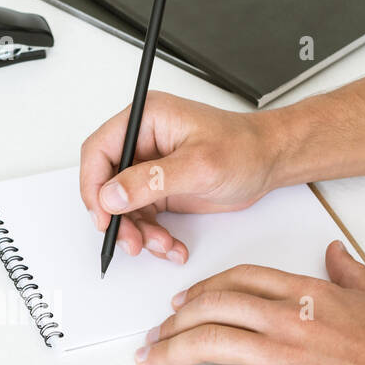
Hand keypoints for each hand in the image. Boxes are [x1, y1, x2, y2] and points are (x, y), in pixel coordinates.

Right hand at [80, 91, 282, 262]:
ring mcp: (150, 167)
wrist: (271, 162)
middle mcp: (143, 142)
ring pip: (123, 207)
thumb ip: (151, 180)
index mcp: (146, 120)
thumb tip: (112, 195)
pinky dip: (153, 235)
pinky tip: (171, 244)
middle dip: (118, 217)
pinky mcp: (160, 188)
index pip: (98, 151)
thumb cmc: (245, 148)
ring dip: (138, 232)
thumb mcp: (199, 165)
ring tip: (160, 244)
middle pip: (106, 183)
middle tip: (131, 240)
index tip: (102, 215)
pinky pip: (143, 217)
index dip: (93, 186)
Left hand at [135, 241, 364, 364]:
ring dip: (168, 351)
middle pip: (213, 306)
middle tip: (158, 331)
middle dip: (176, 318)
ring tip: (149, 360)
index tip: (185, 298)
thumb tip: (335, 251)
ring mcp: (281, 358)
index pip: (241, 278)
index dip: (204, 286)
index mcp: (308, 294)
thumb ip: (351, 273)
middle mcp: (288, 320)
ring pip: (207, 343)